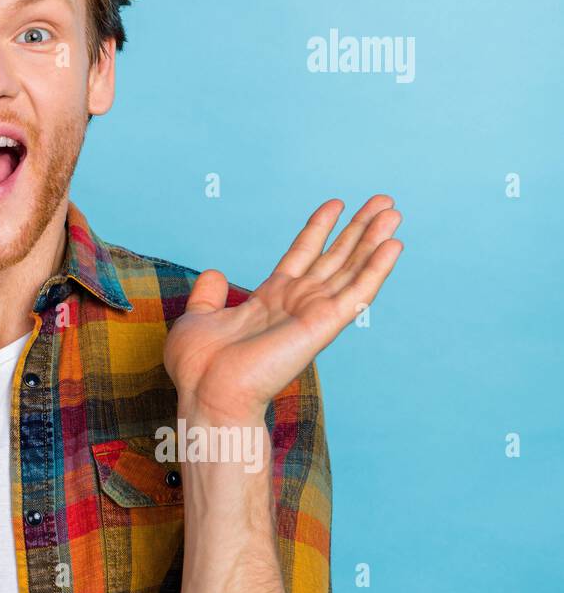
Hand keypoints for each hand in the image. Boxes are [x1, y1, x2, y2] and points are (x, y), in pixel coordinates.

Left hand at [164, 194, 402, 423]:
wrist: (207, 392)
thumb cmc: (198, 367)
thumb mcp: (198, 318)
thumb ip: (209, 295)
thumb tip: (213, 273)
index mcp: (270, 299)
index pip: (302, 255)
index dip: (319, 228)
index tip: (337, 203)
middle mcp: (297, 303)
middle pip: (335, 256)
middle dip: (359, 228)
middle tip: (383, 200)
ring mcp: (313, 313)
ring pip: (352, 268)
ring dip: (374, 239)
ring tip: (393, 210)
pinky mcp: (324, 325)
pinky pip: (357, 292)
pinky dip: (377, 268)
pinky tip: (394, 245)